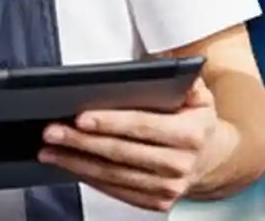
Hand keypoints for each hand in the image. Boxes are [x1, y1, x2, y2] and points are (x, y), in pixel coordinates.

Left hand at [38, 78, 233, 211]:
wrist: (213, 158)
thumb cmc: (196, 121)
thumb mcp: (199, 94)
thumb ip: (184, 78)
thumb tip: (166, 62)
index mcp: (191, 134)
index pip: (143, 126)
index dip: (110, 122)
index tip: (81, 117)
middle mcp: (180, 164)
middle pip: (121, 152)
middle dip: (81, 141)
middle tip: (52, 131)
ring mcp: (169, 187)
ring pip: (113, 175)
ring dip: (77, 162)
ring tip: (50, 150)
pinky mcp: (157, 202)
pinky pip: (117, 191)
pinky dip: (90, 178)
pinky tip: (70, 166)